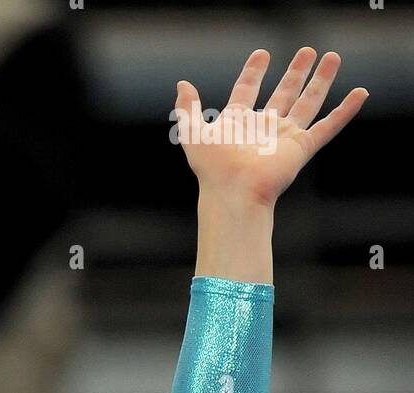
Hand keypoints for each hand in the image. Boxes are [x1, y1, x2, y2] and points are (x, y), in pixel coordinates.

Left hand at [175, 48, 367, 206]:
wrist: (233, 193)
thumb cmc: (212, 168)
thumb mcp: (193, 133)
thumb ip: (188, 108)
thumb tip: (182, 84)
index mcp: (239, 123)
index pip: (247, 90)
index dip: (254, 72)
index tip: (262, 54)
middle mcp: (264, 129)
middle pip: (284, 93)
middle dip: (296, 72)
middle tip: (307, 50)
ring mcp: (285, 138)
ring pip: (308, 103)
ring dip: (321, 80)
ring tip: (332, 57)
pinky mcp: (302, 148)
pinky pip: (328, 126)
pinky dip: (345, 111)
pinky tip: (360, 93)